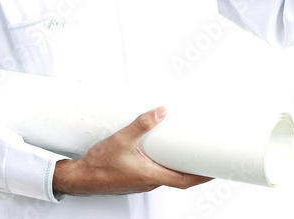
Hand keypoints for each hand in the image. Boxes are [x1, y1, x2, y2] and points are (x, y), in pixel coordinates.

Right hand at [52, 106, 212, 195]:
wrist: (78, 178)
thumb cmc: (97, 166)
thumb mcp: (121, 140)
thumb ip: (141, 124)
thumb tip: (160, 112)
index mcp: (150, 176)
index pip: (185, 180)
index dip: (202, 176)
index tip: (215, 170)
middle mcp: (148, 182)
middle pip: (178, 178)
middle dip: (193, 169)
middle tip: (205, 157)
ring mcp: (141, 181)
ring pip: (166, 175)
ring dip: (178, 166)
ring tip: (186, 151)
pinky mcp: (133, 178)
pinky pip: (154, 172)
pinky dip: (163, 164)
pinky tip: (159, 152)